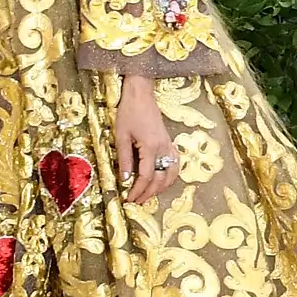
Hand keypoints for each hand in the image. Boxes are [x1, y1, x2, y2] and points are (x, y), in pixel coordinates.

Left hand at [114, 78, 181, 206]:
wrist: (141, 95)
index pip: (146, 176)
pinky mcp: (170, 142)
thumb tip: (124, 179)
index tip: (129, 199)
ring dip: (162, 187)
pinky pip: (175, 164)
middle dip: (149, 193)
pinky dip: (170, 176)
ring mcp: (169, 145)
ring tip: (149, 194)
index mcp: (150, 147)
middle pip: (160, 179)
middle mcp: (163, 148)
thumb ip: (124, 159)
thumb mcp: (121, 135)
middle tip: (137, 201)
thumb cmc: (129, 112)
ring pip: (172, 174)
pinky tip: (162, 180)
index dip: (137, 190)